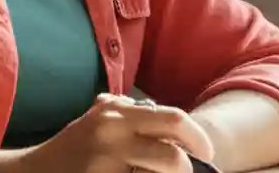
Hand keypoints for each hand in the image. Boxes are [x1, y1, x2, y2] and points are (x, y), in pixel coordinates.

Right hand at [15, 93, 214, 172]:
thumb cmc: (72, 148)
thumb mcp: (97, 118)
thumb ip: (128, 111)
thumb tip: (170, 119)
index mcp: (115, 112)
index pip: (173, 119)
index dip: (197, 137)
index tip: (207, 152)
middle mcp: (111, 135)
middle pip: (172, 156)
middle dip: (188, 168)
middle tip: (193, 172)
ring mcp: (104, 165)